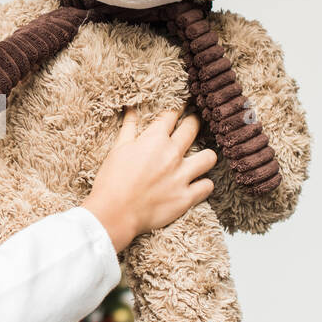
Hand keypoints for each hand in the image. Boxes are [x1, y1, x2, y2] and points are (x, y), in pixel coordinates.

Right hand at [81, 105, 215, 253]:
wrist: (114, 213)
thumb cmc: (112, 181)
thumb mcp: (118, 149)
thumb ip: (129, 128)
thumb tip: (132, 110)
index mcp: (154, 140)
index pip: (171, 114)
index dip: (177, 108)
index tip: (180, 107)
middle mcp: (172, 154)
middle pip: (193, 128)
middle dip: (194, 122)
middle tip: (192, 123)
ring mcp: (181, 176)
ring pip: (209, 157)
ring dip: (206, 155)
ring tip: (201, 157)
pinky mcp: (186, 197)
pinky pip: (207, 186)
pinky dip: (204, 184)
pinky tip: (198, 184)